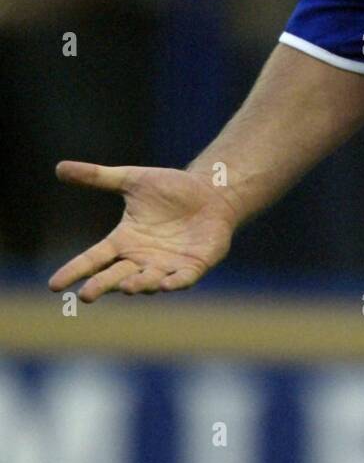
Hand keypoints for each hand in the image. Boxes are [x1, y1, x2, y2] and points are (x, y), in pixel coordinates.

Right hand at [48, 162, 237, 302]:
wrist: (211, 192)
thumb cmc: (170, 188)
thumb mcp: (132, 179)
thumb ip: (98, 177)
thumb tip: (59, 167)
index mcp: (124, 241)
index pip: (94, 258)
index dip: (75, 270)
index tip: (54, 285)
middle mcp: (141, 259)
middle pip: (116, 276)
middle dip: (102, 286)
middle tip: (85, 295)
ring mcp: (167, 265)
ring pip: (148, 281)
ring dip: (138, 284)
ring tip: (127, 286)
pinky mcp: (194, 266)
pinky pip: (182, 279)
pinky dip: (175, 283)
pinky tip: (167, 285)